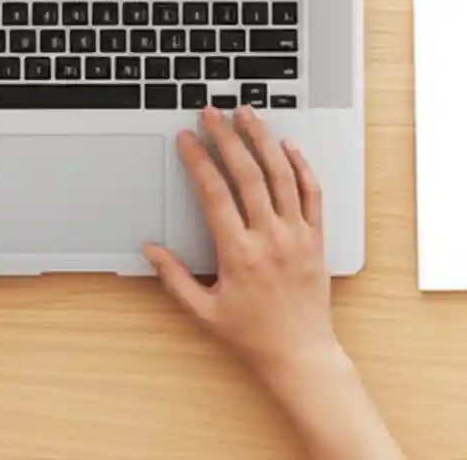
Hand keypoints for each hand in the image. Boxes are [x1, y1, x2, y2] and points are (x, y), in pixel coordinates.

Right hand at [143, 105, 340, 396]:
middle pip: (247, 174)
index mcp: (238, 254)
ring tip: (248, 114)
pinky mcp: (316, 239)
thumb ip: (173, 278)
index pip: (214, 194)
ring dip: (263, 140)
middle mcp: (270, 239)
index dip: (198, 161)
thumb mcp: (203, 311)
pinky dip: (301, 166)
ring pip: (282, 175)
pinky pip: (312, 193)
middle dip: (227, 137)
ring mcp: (297, 236)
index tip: (186, 139)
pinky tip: (288, 146)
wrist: (301, 354)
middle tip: (212, 112)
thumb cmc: (252, 335)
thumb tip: (150, 249)